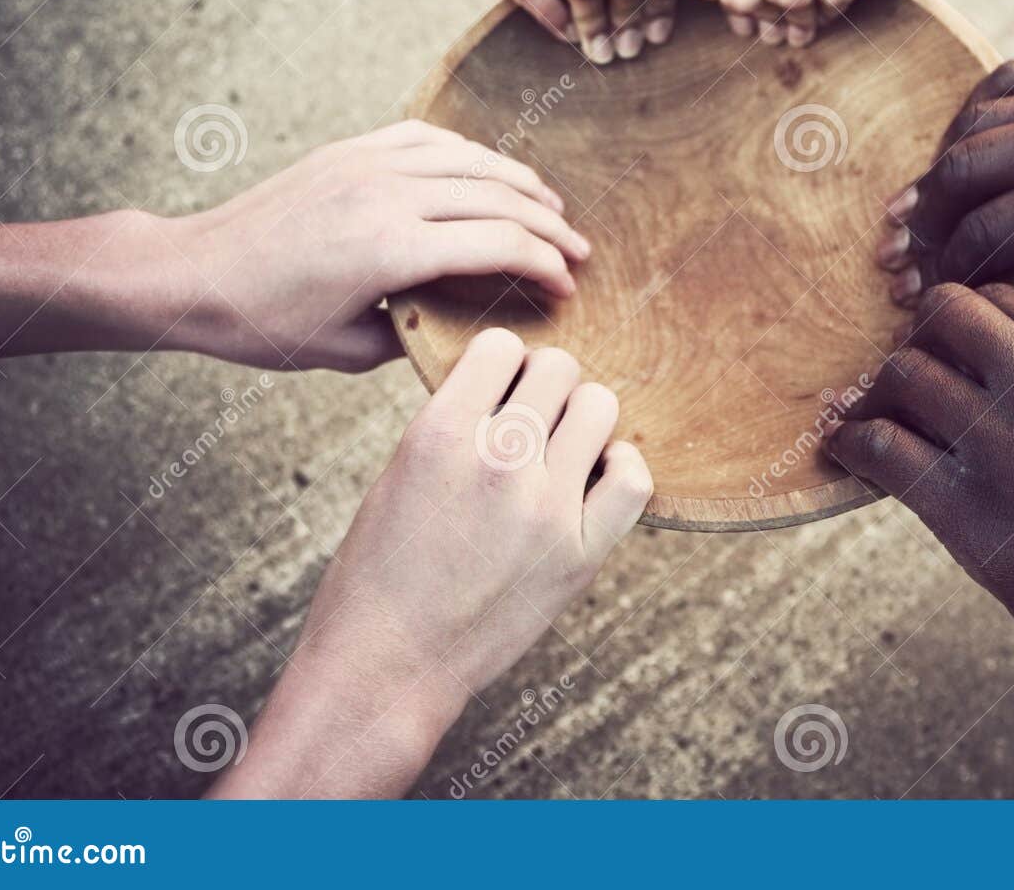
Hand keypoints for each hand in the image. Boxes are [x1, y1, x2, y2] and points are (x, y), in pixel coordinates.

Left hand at [164, 120, 588, 371]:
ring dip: (520, 184)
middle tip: (581, 252)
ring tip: (552, 208)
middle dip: (549, 226)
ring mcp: (368, 164)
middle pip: (497, 198)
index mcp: (392, 249)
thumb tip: (459, 324)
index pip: (498, 245)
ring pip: (471, 161)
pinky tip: (489, 171)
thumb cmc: (265, 324)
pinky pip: (429, 140)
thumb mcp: (348, 350)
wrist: (194, 273)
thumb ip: (414, 334)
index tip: (568, 288)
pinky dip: (471, 154)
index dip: (545, 265)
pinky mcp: (351, 151)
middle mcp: (387, 195)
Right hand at [211, 330, 653, 797]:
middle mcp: (498, 460)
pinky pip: (634, 479)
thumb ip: (455, 424)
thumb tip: (511, 386)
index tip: (497, 388)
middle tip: (531, 419)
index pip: (501, 346)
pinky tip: (596, 476)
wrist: (387, 667)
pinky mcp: (579, 555)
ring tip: (562, 447)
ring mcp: (545, 507)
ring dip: (582, 419)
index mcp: (440, 432)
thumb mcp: (399, 473)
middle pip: (558, 369)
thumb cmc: (379, 572)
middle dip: (544, 387)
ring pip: (600, 408)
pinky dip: (621, 467)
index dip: (501, 363)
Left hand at [826, 283, 1013, 693]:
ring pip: (902, 374)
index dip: (958, 323)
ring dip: (876, 395)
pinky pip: (881, 447)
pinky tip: (845, 452)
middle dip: (915, 342)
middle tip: (901, 380)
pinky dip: (852, 443)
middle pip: (940, 318)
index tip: (943, 351)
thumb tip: (1006, 379)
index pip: (995, 300)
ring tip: (865, 418)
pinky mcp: (966, 509)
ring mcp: (1000, 444)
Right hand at [876, 61, 1013, 304]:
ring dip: (938, 170)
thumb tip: (985, 274)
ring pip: (975, 121)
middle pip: (965, 167)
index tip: (926, 293)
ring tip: (919, 213)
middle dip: (923, 219)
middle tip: (898, 256)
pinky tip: (960, 152)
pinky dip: (970, 118)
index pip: (992, 227)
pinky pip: (1007, 81)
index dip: (949, 266)